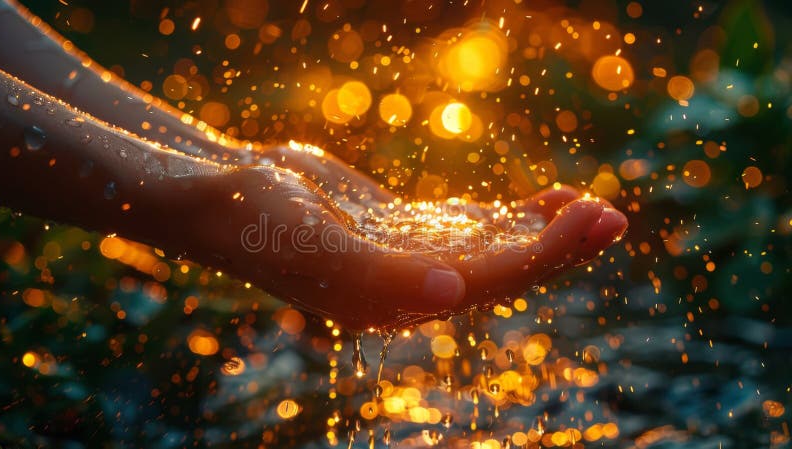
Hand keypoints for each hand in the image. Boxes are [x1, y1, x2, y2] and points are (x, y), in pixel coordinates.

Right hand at [184, 150, 625, 329]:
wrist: (227, 198)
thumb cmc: (260, 222)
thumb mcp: (314, 245)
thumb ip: (381, 273)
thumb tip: (451, 292)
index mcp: (396, 301)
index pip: (489, 280)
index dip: (545, 252)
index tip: (594, 216)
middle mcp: (410, 287)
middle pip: (503, 269)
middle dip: (559, 245)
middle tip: (614, 214)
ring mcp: (410, 257)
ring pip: (493, 248)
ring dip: (542, 229)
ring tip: (591, 203)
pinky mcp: (405, 229)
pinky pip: (471, 227)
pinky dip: (510, 215)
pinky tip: (541, 199)